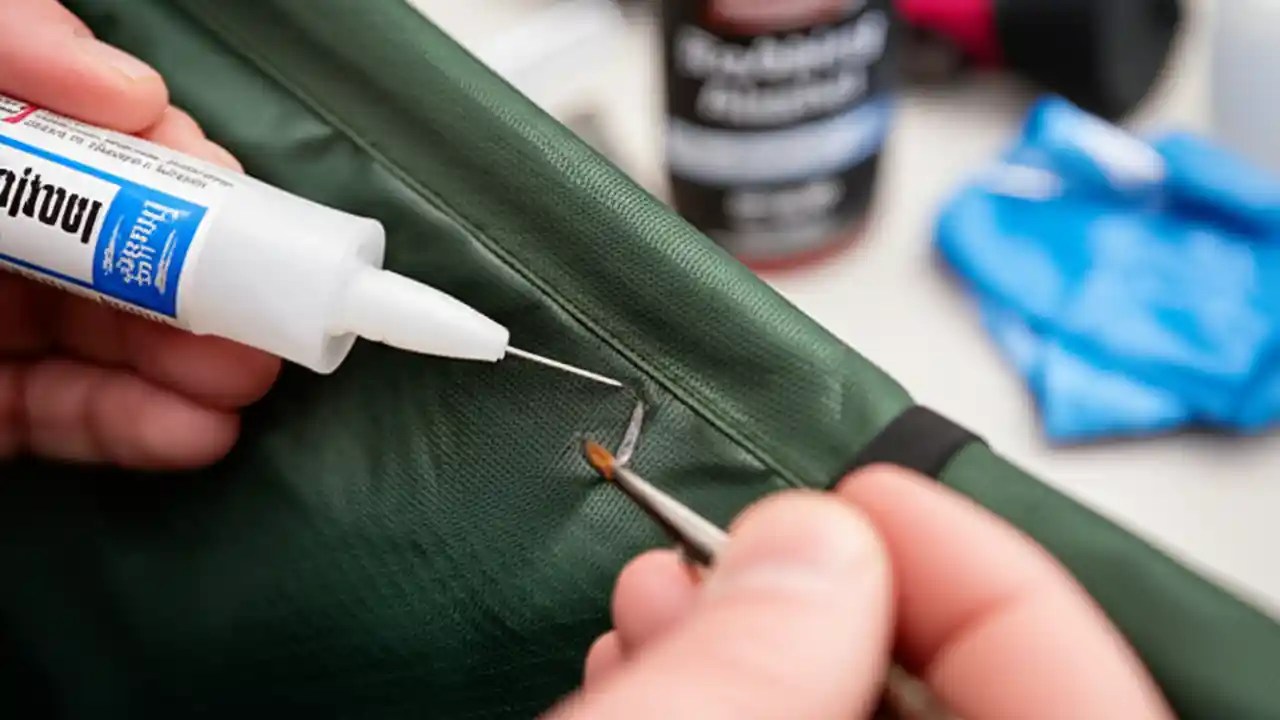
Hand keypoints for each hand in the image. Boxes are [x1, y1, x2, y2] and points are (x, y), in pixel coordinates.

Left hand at [0, 0, 278, 468]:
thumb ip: (11, 44)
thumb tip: (136, 95)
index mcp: (8, 165)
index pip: (117, 163)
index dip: (184, 182)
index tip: (232, 206)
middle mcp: (9, 245)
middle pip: (136, 262)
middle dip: (216, 290)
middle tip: (274, 314)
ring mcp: (1, 331)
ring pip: (122, 351)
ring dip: (203, 371)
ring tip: (249, 385)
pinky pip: (72, 424)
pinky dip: (143, 433)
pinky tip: (199, 434)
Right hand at [548, 466, 1173, 719]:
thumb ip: (751, 675)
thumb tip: (817, 543)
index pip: (1079, 699)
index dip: (986, 578)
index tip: (872, 496)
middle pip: (959, 694)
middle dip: (846, 593)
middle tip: (759, 536)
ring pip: (854, 711)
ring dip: (762, 631)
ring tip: (666, 582)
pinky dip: (724, 683)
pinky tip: (649, 651)